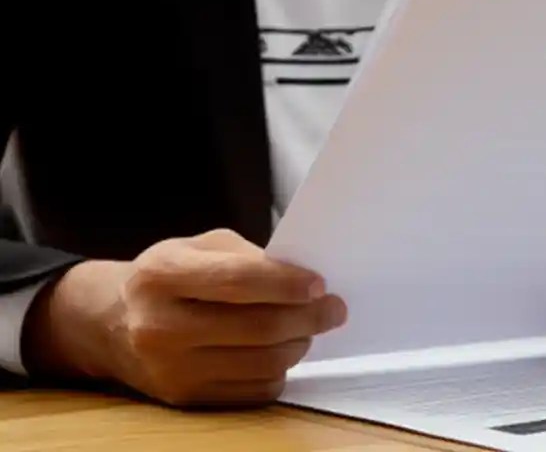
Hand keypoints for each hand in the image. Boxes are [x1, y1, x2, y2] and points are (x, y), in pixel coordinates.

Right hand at [24, 229, 346, 407]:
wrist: (112, 324)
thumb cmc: (168, 278)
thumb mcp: (197, 248)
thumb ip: (247, 257)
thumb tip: (302, 281)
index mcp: (161, 276)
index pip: (238, 281)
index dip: (286, 284)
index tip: (319, 284)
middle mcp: (159, 326)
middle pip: (257, 328)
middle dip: (308, 318)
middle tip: (334, 309)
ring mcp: (171, 369)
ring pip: (263, 363)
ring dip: (299, 344)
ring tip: (307, 327)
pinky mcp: (185, 399)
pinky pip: (254, 390)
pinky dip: (278, 370)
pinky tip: (278, 351)